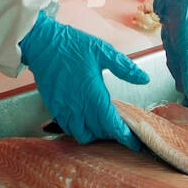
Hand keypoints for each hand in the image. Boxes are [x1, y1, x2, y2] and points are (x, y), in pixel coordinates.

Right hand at [19, 11, 148, 150]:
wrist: (43, 44)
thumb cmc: (73, 45)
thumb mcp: (103, 51)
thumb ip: (125, 67)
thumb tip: (144, 79)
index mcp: (93, 93)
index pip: (112, 124)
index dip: (124, 136)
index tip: (134, 143)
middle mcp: (78, 105)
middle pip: (99, 133)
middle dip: (112, 135)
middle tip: (121, 129)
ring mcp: (64, 108)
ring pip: (82, 135)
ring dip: (94, 134)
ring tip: (102, 125)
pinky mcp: (54, 108)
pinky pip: (67, 128)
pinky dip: (78, 129)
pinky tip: (84, 119)